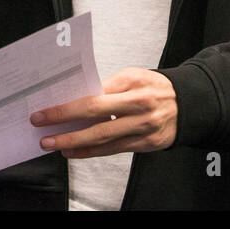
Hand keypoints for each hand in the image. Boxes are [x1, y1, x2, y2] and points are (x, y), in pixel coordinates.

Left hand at [30, 68, 177, 157]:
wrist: (188, 104)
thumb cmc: (154, 87)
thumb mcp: (133, 77)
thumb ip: (108, 86)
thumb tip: (75, 98)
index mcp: (133, 83)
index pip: (94, 94)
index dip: (68, 104)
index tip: (46, 109)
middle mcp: (139, 105)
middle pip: (95, 115)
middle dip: (64, 122)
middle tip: (41, 127)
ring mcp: (143, 127)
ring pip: (103, 138)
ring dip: (74, 142)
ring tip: (53, 143)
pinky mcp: (146, 144)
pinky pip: (114, 150)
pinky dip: (91, 151)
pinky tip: (74, 151)